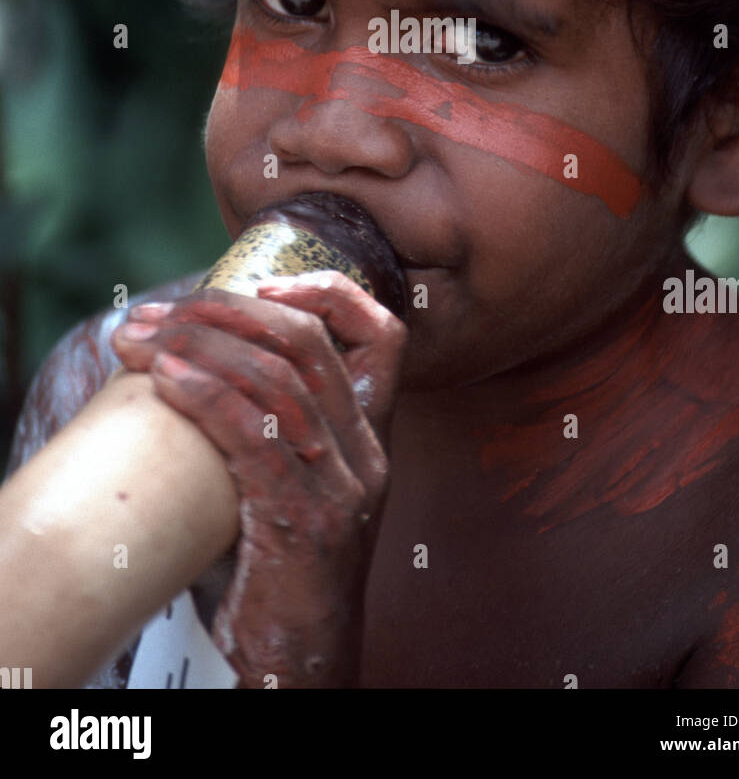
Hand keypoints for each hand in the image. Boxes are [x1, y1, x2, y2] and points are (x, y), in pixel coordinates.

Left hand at [110, 272, 406, 687]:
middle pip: (311, 344)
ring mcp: (343, 489)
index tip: (263, 284)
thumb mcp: (287, 487)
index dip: (331, 293)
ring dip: (200, 347)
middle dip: (230, 311)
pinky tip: (165, 381)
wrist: (297, 666)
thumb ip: (269, 429)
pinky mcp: (306, 524)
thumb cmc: (275, 572)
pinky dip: (207, 395)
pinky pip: (256, 436)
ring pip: (280, 380)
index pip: (384, 337)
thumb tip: (197, 359)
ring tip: (142, 341)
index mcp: (369, 441)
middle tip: (160, 311)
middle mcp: (367, 456)